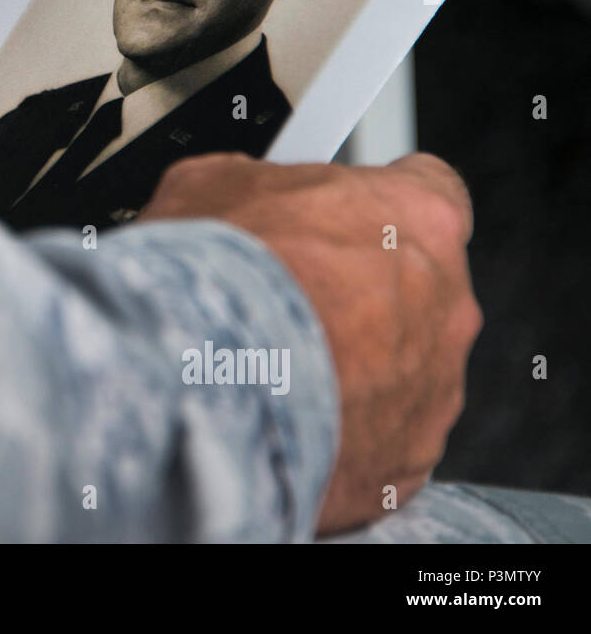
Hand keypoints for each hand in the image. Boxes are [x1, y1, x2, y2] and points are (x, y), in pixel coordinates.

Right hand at [140, 152, 481, 535]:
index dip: (373, 208)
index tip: (338, 219)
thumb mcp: (212, 185)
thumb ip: (261, 188)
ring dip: (350, 366)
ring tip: (273, 368)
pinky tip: (280, 416)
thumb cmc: (212, 278)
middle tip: (289, 299)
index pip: (428, 191)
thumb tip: (246, 199)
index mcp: (418, 217)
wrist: (194, 381)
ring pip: (401, 369)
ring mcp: (434, 387)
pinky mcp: (408, 459)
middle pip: (416, 288)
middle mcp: (448, 303)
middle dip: (360, 294)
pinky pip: (380, 436)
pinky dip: (337, 429)